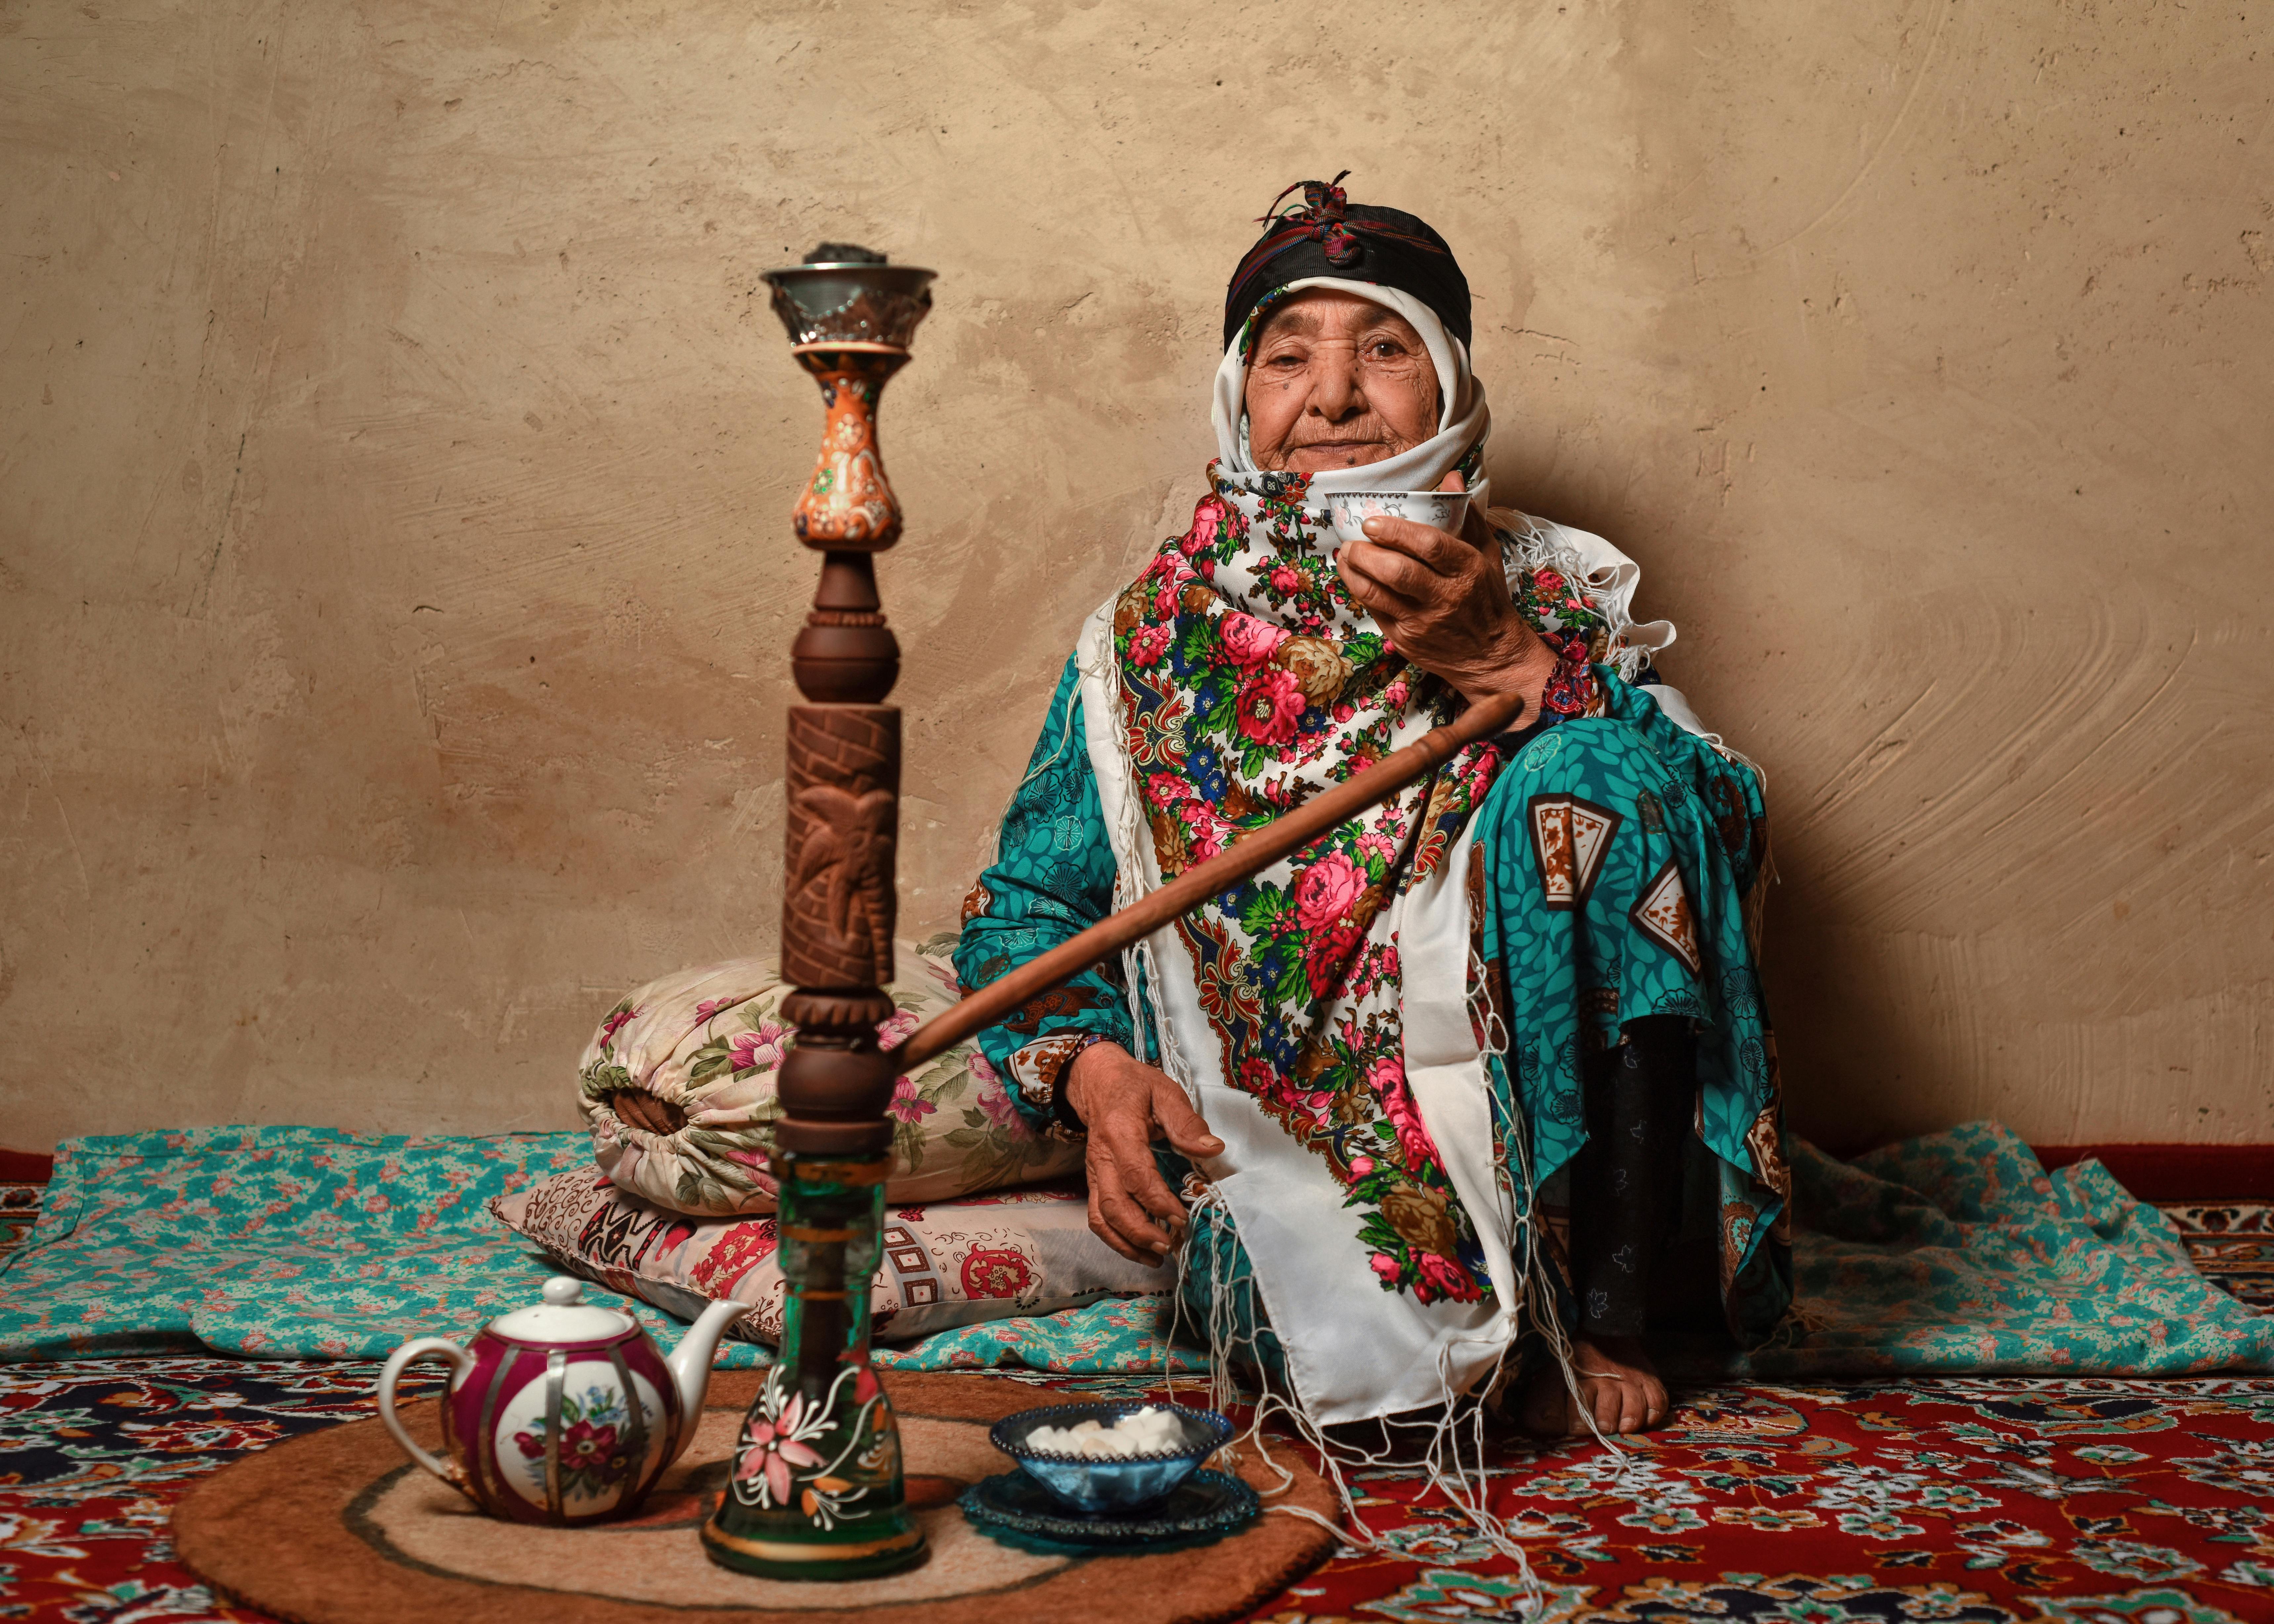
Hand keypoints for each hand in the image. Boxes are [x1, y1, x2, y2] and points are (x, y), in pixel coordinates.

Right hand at [1062, 1041, 1223, 1265]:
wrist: (1097, 1081)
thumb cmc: (1135, 1086)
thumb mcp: (1165, 1092)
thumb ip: (1187, 1122)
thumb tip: (1213, 1149)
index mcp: (1120, 1132)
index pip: (1136, 1174)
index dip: (1157, 1201)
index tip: (1181, 1218)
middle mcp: (1101, 1158)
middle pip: (1113, 1204)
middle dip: (1141, 1231)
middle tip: (1171, 1244)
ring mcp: (1094, 1173)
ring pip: (1101, 1217)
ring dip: (1126, 1242)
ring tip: (1157, 1257)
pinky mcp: (1094, 1182)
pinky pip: (1097, 1217)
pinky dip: (1115, 1239)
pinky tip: (1139, 1250)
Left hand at [1335, 472, 1561, 710]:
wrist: (1490, 656)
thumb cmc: (1486, 597)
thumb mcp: (1486, 553)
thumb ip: (1466, 516)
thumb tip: (1451, 476)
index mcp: (1468, 569)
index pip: (1429, 545)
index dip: (1395, 530)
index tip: (1373, 521)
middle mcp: (1446, 597)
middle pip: (1397, 571)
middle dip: (1366, 551)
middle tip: (1352, 539)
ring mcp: (1423, 622)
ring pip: (1377, 593)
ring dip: (1353, 571)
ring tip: (1345, 555)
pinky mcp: (1406, 640)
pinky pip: (1374, 611)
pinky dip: (1358, 590)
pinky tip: (1353, 576)